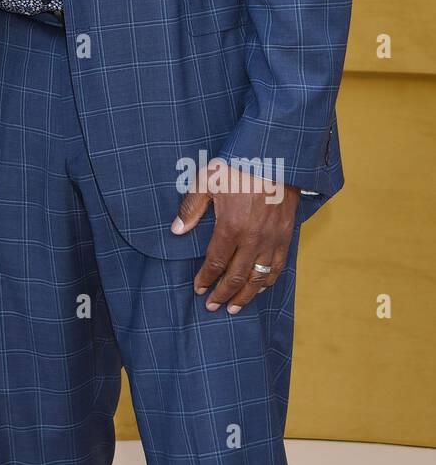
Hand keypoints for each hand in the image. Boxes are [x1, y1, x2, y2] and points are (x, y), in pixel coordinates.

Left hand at [171, 159, 298, 313]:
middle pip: (237, 277)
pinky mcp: (286, 236)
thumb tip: (176, 230)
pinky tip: (261, 289)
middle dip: (223, 294)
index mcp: (231, 227)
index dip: (206, 279)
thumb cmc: (238, 166)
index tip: (198, 289)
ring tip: (235, 308)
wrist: (275, 156)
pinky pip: (278, 267)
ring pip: (259, 278)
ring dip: (246, 296)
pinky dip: (269, 282)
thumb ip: (191, 207)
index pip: (215, 263)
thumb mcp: (207, 180)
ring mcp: (272, 240)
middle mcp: (253, 239)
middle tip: (213, 306)